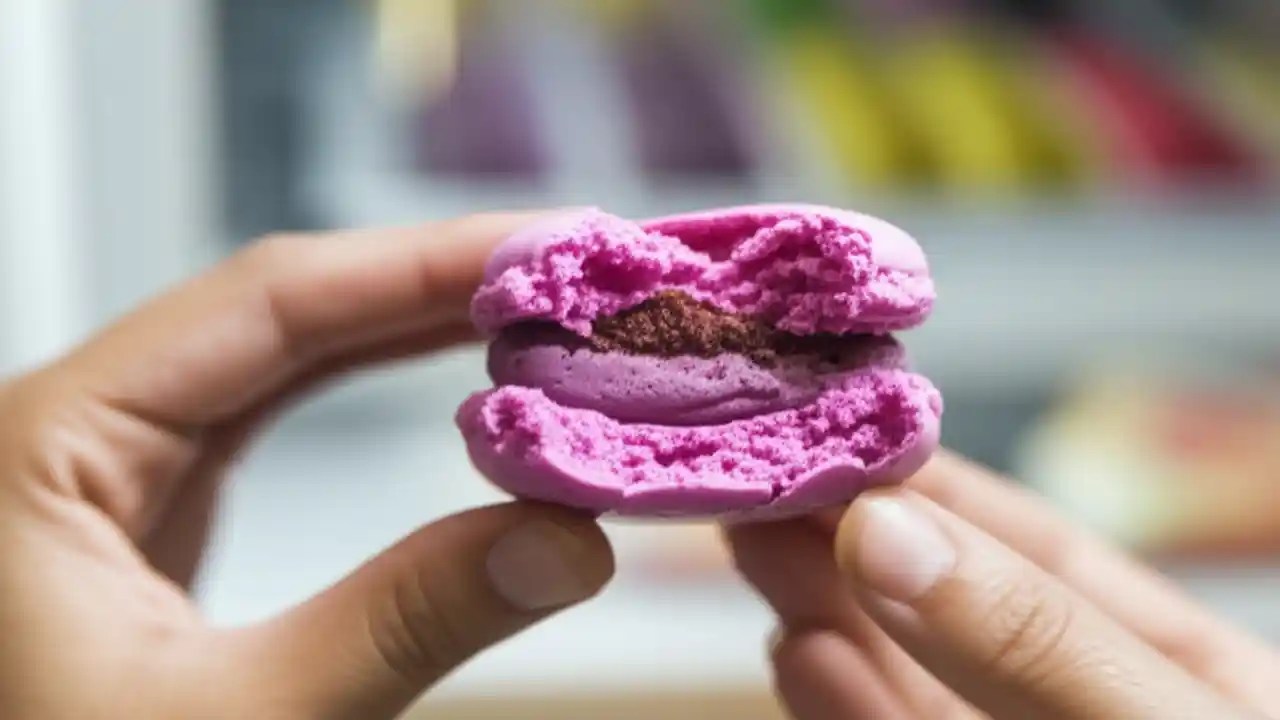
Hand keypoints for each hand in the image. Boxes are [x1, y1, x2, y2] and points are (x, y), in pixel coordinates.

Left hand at [0, 213, 613, 719]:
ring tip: (540, 308)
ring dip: (419, 324)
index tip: (551, 253)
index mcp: (52, 440)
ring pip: (288, 349)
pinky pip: (281, 403)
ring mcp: (118, 458)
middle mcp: (81, 423)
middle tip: (574, 274)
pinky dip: (380, 379)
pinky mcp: (159, 502)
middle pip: (288, 306)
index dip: (425, 263)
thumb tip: (570, 541)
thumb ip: (403, 625)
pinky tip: (455, 364)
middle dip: (439, 283)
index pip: (271, 300)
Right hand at [729, 451, 1279, 718]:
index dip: (935, 483)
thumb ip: (1035, 638)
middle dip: (850, 534)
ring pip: (910, 680)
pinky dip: (841, 704)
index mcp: (1189, 672)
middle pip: (951, 607)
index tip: (837, 422)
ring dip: (827, 609)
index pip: (1042, 551)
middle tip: (758, 468)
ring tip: (754, 538)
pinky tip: (796, 650)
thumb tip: (881, 529)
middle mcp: (1089, 710)